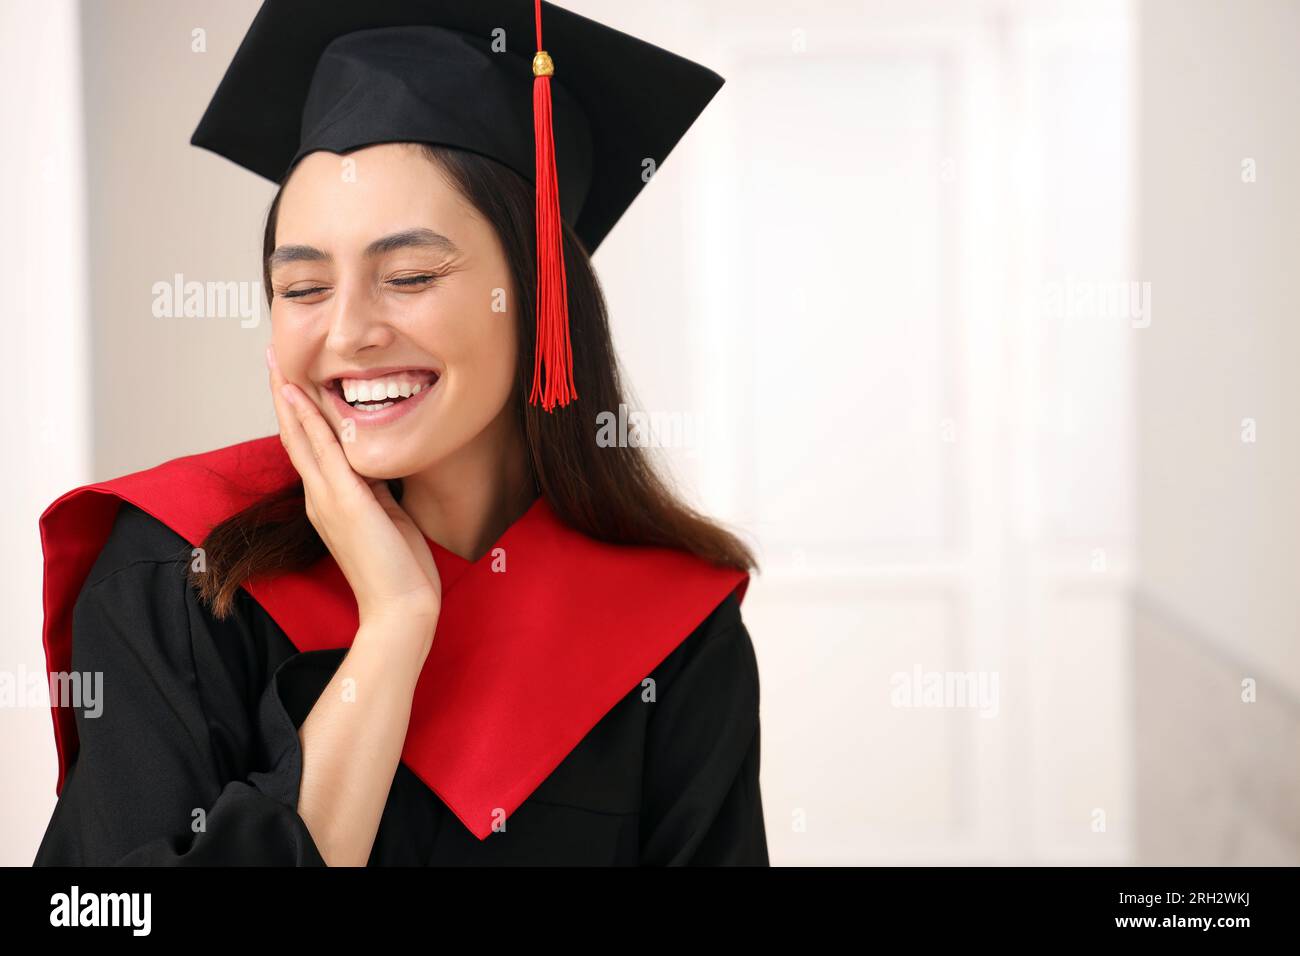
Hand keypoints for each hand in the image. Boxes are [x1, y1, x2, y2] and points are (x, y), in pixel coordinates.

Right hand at [266, 345, 441, 634]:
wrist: (400, 608)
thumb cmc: (399, 570)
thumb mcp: (387, 518)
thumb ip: (376, 492)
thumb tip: (378, 470)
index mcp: (330, 502)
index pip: (310, 448)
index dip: (300, 413)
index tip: (294, 380)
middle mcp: (320, 497)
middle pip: (296, 436)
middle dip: (284, 395)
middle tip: (272, 357)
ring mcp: (327, 499)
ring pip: (302, 437)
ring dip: (288, 397)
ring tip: (277, 363)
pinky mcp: (343, 501)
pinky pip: (322, 451)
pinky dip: (308, 420)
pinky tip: (299, 393)